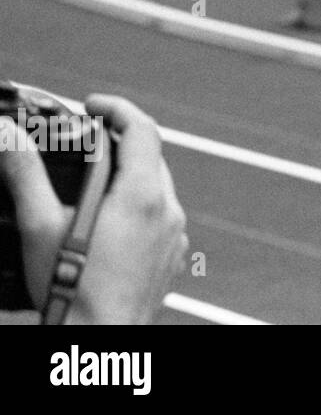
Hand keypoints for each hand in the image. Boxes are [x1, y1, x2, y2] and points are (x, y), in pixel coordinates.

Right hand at [0, 94, 187, 323]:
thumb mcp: (39, 227)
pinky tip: (107, 224)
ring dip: (129, 176)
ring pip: (158, 189)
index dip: (117, 108)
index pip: (142, 129)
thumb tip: (8, 135)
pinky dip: (138, 208)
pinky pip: (160, 219)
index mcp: (143, 195)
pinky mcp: (173, 257)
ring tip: (91, 184)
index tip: (90, 104)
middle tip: (85, 141)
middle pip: (151, 157)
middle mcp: (168, 211)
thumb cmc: (70, 292)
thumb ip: (25, 174)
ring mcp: (175, 236)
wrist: (100, 344)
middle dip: (119, 142)